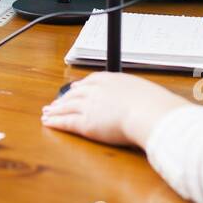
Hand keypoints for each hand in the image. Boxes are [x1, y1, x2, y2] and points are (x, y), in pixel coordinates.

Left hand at [41, 72, 191, 147]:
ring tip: (48, 112)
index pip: (91, 81)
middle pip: (76, 93)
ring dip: (55, 109)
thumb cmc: (154, 105)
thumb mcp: (147, 93)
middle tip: (56, 101)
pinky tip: (48, 122)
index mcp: (112, 80)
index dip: (80, 86)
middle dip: (64, 97)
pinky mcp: (85, 122)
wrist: (149, 112)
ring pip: (67, 106)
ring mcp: (89, 106)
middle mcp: (97, 90)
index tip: (75, 88)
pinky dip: (55, 121)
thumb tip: (149, 102)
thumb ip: (140, 96)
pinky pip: (66, 121)